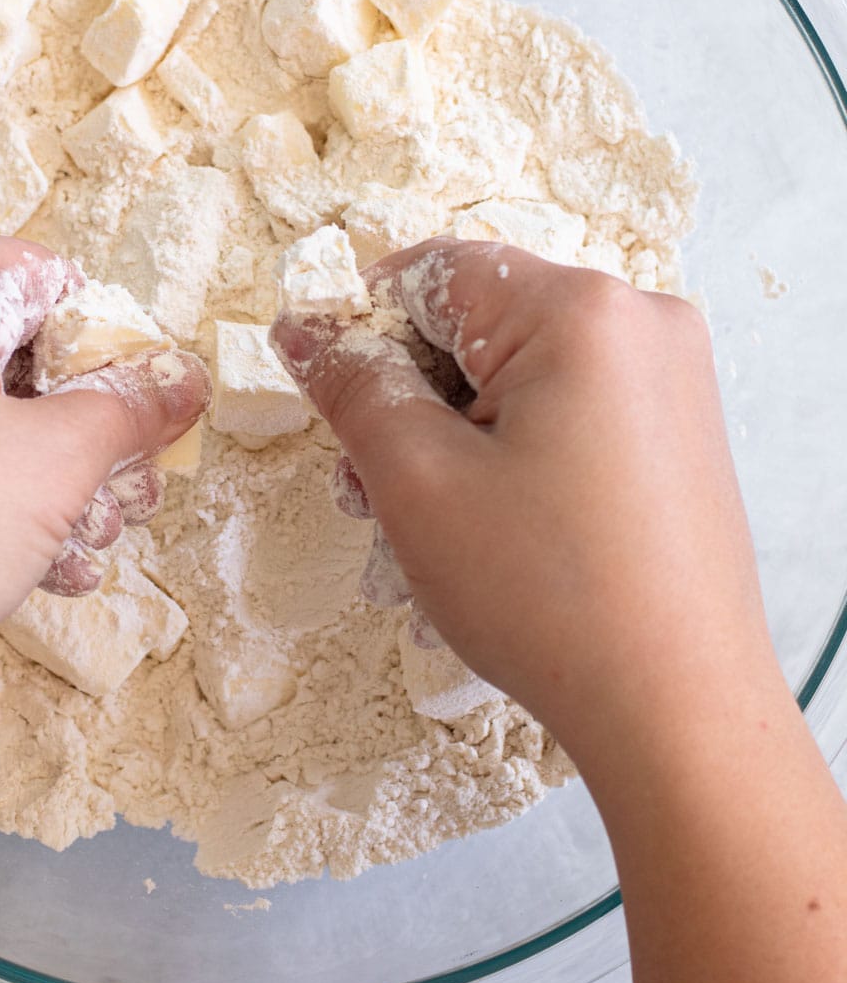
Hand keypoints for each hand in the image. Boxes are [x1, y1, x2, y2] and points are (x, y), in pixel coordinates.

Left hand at [0, 237, 208, 753]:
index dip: (105, 346)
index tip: (133, 415)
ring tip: (73, 545)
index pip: (44, 279)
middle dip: (69, 425)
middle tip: (113, 492)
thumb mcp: (55, 465)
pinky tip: (12, 562)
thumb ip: (131, 408)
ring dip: (27, 470)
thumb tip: (185, 382)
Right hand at [271, 237, 771, 760]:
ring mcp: (670, 378)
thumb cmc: (552, 597)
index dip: (358, 323)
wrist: (677, 711)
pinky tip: (480, 526)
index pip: (434, 271)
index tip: (317, 385)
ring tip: (416, 522)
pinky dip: (508, 451)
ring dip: (450, 432)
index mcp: (582, 310)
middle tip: (367, 484)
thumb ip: (353, 383)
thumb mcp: (418, 481)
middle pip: (479, 321)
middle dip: (408, 395)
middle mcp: (641, 322)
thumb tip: (305, 326)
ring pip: (518, 371)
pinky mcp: (677, 432)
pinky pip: (566, 408)